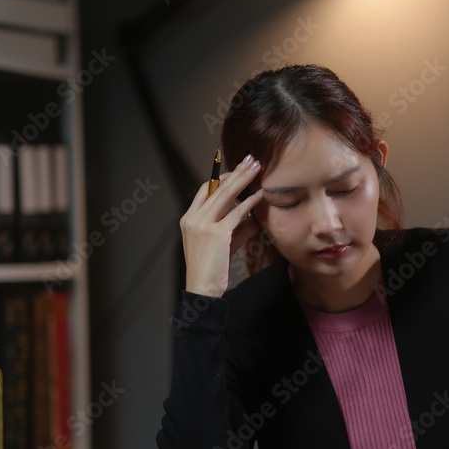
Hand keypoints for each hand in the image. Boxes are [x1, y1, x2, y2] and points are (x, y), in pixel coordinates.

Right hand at [179, 154, 264, 296]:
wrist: (202, 289)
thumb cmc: (212, 269)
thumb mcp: (225, 244)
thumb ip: (239, 229)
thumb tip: (256, 219)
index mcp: (189, 218)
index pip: (204, 189)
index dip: (221, 177)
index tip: (238, 169)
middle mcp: (193, 218)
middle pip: (216, 187)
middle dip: (236, 171)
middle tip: (251, 159)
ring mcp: (202, 225)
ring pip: (225, 195)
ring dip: (243, 179)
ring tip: (257, 168)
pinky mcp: (215, 234)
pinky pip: (235, 214)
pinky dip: (249, 203)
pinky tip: (260, 195)